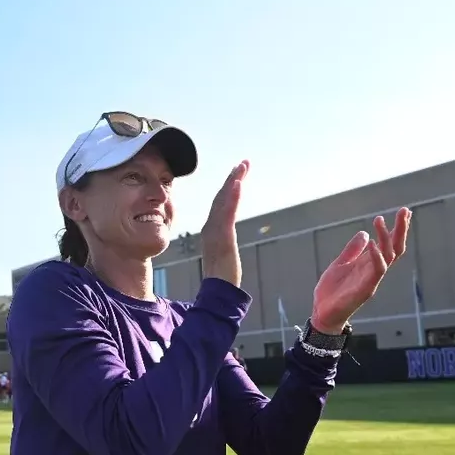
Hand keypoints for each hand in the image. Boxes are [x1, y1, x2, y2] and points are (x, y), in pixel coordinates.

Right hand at [200, 161, 248, 287]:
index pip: (219, 204)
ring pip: (224, 200)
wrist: (217, 291)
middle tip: (243, 163)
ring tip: (242, 167)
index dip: (227, 188)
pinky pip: (228, 212)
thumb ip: (223, 246)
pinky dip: (232, 196)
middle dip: (232, 179)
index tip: (237, 175)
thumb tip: (224, 244)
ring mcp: (216, 230)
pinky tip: (238, 183)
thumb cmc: (221, 278)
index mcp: (211, 230)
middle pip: (221, 197)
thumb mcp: (223, 256)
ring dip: (234, 181)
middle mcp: (211, 227)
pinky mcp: (223, 235)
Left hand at [310, 207, 409, 334]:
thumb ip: (352, 250)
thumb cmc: (332, 291)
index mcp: (369, 264)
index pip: (389, 244)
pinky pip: (377, 271)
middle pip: (395, 248)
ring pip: (388, 256)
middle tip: (405, 210)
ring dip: (386, 237)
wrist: (322, 313)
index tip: (405, 212)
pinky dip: (376, 255)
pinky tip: (372, 242)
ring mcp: (372, 279)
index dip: (397, 229)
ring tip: (380, 220)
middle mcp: (374, 270)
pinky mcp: (365, 289)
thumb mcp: (340, 264)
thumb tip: (364, 233)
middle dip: (401, 229)